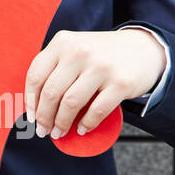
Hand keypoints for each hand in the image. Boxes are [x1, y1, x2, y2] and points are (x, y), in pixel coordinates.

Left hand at [25, 28, 166, 138]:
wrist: (144, 48)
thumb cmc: (101, 54)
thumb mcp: (74, 49)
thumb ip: (55, 68)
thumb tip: (36, 106)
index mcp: (62, 42)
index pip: (36, 76)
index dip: (30, 101)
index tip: (31, 117)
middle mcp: (79, 52)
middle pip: (51, 92)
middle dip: (44, 117)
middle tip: (44, 130)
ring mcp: (101, 66)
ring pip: (71, 103)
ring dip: (62, 123)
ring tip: (59, 132)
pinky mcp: (121, 82)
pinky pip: (97, 110)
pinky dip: (86, 124)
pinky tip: (81, 128)